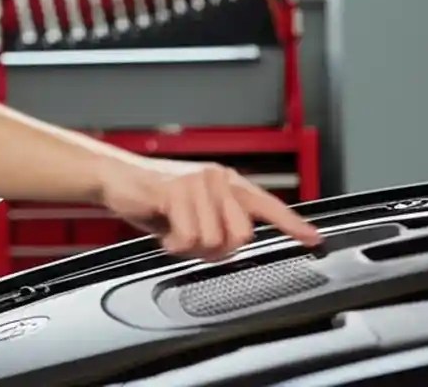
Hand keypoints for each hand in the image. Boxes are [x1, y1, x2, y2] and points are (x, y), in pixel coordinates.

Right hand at [106, 157, 321, 261]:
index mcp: (225, 182)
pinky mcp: (177, 191)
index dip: (292, 224)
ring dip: (190, 248)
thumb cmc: (152, 197)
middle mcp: (217, 179)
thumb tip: (231, 248)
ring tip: (174, 232)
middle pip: (241, 236)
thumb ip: (216, 223)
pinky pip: (189, 237)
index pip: (267, 204)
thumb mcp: (191, 211)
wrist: (116, 178)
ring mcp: (198, 183)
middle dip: (216, 249)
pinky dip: (174, 245)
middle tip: (192, 241)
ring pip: (213, 241)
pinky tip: (164, 234)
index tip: (312, 238)